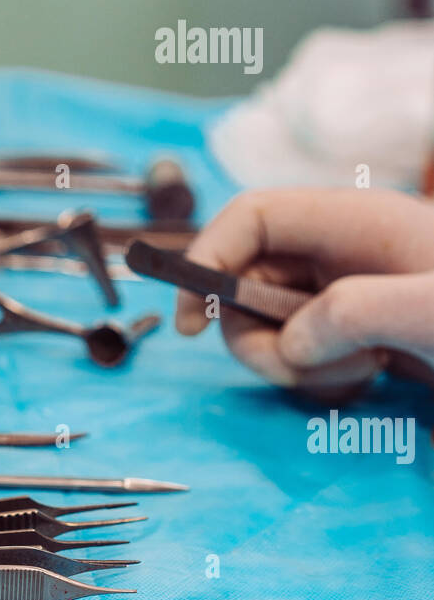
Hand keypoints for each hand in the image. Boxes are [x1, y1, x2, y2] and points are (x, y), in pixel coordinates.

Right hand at [175, 188, 433, 395]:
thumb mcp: (430, 311)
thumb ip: (356, 314)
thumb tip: (292, 343)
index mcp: (354, 220)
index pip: (252, 218)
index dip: (207, 260)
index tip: (190, 325)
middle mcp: (340, 253)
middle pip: (248, 286)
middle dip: (258, 339)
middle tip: (297, 368)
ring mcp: (344, 296)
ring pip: (271, 331)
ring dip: (296, 367)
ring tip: (363, 369)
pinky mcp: (352, 336)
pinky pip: (302, 360)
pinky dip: (321, 381)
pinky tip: (371, 377)